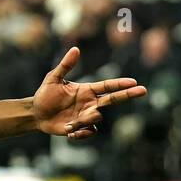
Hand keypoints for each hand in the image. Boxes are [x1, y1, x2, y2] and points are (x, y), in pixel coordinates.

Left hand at [32, 46, 146, 140]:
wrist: (36, 114)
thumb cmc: (45, 94)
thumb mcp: (53, 78)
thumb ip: (65, 65)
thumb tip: (75, 49)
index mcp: (87, 90)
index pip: (108, 86)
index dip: (120, 84)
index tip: (133, 82)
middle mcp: (90, 102)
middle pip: (114, 99)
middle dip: (128, 95)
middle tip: (143, 91)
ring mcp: (87, 115)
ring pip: (97, 118)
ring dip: (84, 120)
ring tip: (68, 123)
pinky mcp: (81, 128)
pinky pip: (90, 131)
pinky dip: (82, 132)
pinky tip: (69, 131)